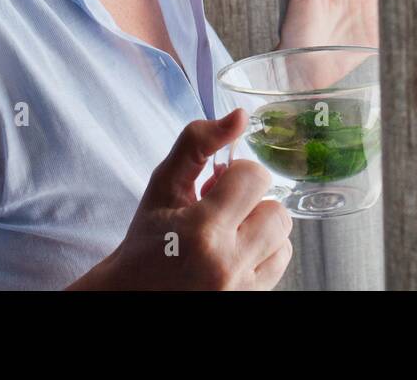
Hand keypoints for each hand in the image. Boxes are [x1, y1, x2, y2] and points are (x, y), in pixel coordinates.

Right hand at [67, 110, 292, 289]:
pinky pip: (281, 261)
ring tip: (230, 231)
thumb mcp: (162, 185)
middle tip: (222, 208)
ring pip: (284, 236)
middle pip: (276, 209)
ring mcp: (241, 288)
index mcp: (202, 230)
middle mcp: (227, 264)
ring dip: (260, 225)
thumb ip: (197, 143)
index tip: (217, 184)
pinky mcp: (251, 299)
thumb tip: (240, 117)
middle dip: (251, 201)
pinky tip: (237, 251)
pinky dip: (265, 250)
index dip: (237, 173)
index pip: (255, 178)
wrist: (133, 293)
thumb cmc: (146, 240)